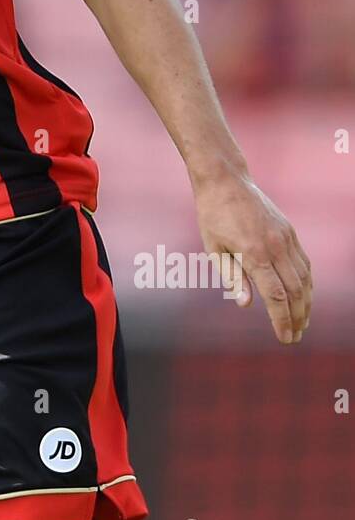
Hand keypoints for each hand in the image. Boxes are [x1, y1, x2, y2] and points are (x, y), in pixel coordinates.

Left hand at [193, 172, 311, 344]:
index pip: (275, 297)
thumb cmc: (213, 216)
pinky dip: (307, 283)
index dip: (282, 321)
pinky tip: (304, 297)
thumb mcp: (213, 249)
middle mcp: (275, 247)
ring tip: (302, 323)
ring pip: (304, 279)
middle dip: (297, 318)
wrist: (226, 181)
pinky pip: (304, 263)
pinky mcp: (289, 232)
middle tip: (294, 337)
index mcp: (254, 254)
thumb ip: (232, 277)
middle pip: (295, 292)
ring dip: (306, 304)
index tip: (285, 339)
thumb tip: (246, 305)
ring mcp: (286, 238)